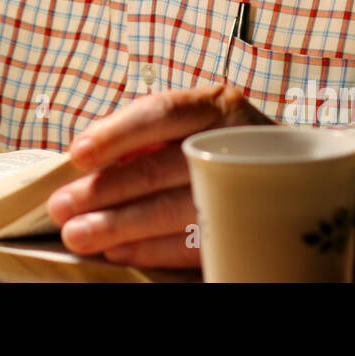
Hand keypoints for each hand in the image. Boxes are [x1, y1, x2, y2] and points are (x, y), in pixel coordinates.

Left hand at [47, 84, 273, 267]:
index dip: (116, 133)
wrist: (293, 173)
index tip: (76, 154)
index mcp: (215, 105)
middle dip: (104, 190)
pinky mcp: (248, 225)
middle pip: (160, 167)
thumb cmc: (218, 144)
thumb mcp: (191, 124)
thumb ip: (143, 135)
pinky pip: (194, 242)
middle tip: (61, 207)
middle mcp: (234, 139)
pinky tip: (118, 250)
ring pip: (173, 209)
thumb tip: (82, 158)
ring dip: (119, 225)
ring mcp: (246, 185)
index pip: (161, 113)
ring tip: (78, 235)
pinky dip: (152, 248)